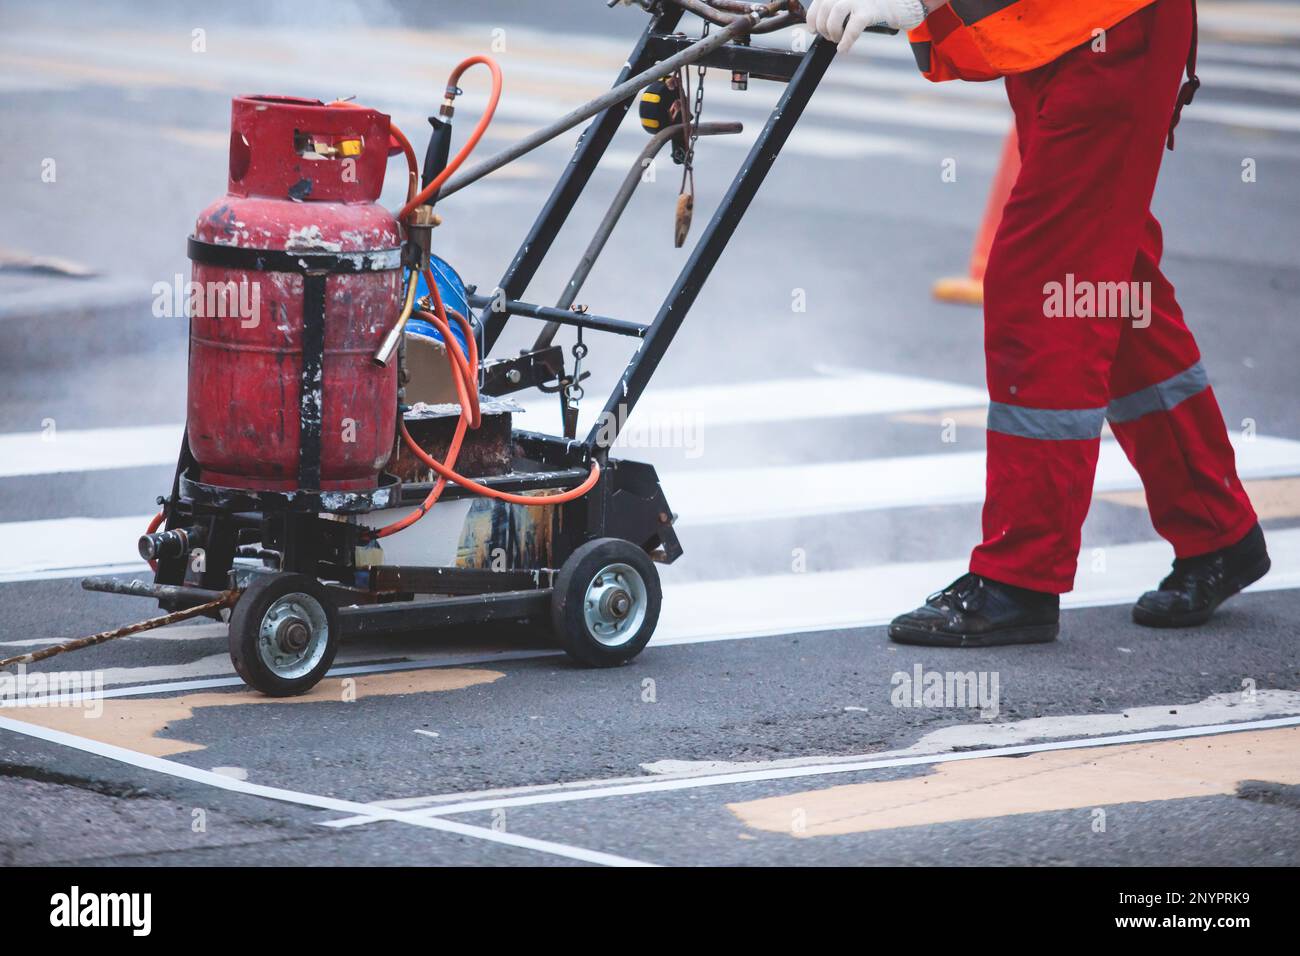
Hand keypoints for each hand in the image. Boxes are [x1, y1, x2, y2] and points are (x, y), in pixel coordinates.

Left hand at [805, 0, 927, 53]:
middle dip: (823, 28)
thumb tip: (818, 25)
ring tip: (838, 40)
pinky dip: (846, 40)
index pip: (819, 1)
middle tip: (831, 37)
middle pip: (824, 9)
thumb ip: (837, 7)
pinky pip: (853, 27)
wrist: (904, 3)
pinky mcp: (871, 10)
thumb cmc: (876, 4)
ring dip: (833, 32)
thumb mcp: (854, 2)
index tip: (813, 29)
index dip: (812, 18)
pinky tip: (844, 48)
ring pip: (834, 16)